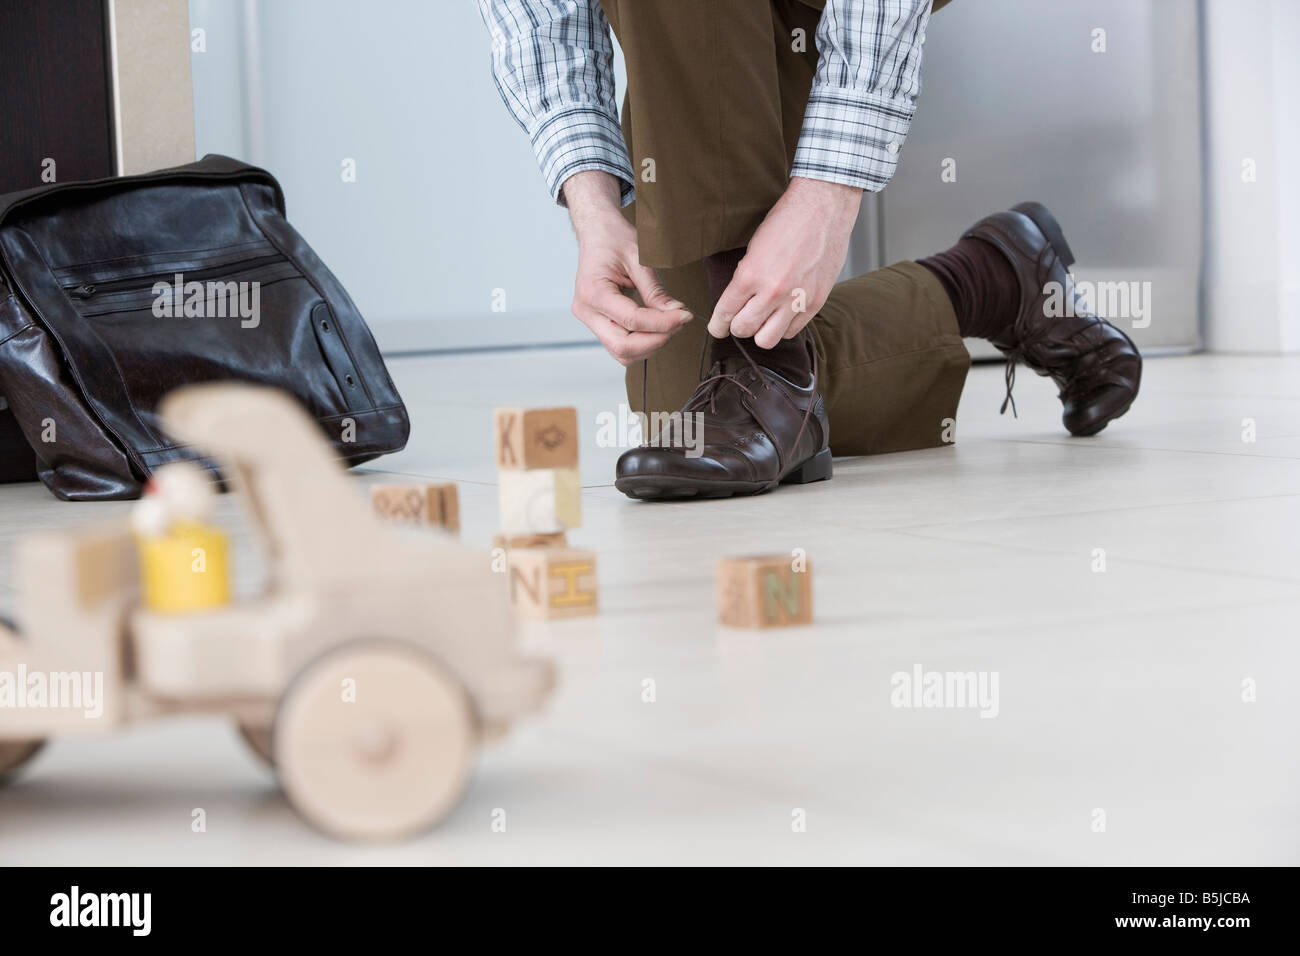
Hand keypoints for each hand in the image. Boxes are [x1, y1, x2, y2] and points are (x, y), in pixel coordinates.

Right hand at [563, 171, 692, 365]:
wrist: (596, 232)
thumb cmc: (614, 239)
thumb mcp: (639, 258)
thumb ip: (656, 290)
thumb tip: (677, 314)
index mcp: (593, 292)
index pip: (632, 320)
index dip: (663, 323)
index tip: (685, 315)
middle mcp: (586, 311)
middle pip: (623, 347)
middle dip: (656, 341)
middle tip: (679, 324)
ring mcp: (589, 319)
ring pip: (621, 353)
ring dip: (650, 345)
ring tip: (669, 324)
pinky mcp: (596, 323)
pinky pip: (620, 345)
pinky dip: (641, 342)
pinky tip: (656, 327)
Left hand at [708, 177, 861, 347]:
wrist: (823, 208)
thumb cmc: (788, 221)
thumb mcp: (754, 248)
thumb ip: (745, 277)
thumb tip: (736, 302)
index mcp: (751, 275)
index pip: (725, 313)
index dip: (717, 325)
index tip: (717, 328)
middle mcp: (773, 291)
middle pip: (743, 330)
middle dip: (737, 326)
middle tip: (739, 319)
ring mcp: (796, 299)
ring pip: (767, 340)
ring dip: (760, 332)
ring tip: (762, 319)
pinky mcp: (815, 302)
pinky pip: (791, 332)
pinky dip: (783, 327)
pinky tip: (782, 313)